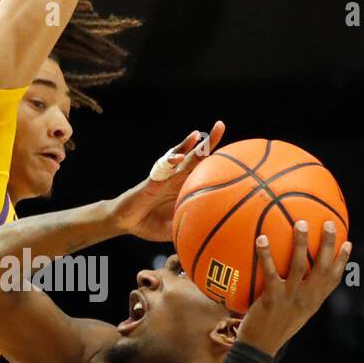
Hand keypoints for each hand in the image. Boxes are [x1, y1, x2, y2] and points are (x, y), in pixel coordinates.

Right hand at [111, 123, 225, 240]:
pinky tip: (177, 157)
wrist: (126, 223)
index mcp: (185, 187)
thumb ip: (190, 228)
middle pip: (195, 155)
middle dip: (208, 140)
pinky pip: (161, 168)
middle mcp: (177, 178)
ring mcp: (164, 177)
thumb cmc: (151, 224)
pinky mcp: (151, 180)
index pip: (205, 169)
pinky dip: (169, 161)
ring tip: (197, 135)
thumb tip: (212, 237)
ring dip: (186, 144)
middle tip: (220, 125)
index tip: (237, 150)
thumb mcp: (176, 229)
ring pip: (178, 156)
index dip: (218, 159)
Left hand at [238, 221, 351, 354]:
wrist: (259, 348)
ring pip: (300, 265)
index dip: (342, 261)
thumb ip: (299, 296)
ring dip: (301, 243)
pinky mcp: (272, 298)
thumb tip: (297, 278)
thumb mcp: (293, 314)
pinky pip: (270, 271)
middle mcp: (307, 298)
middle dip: (328, 244)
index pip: (334, 279)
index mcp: (314, 301)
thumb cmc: (274, 329)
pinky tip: (261, 238)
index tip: (348, 242)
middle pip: (323, 267)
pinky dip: (266, 254)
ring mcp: (290, 297)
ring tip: (300, 223)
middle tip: (329, 224)